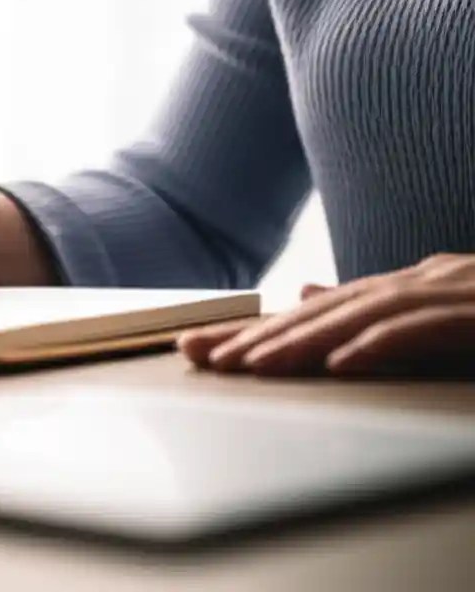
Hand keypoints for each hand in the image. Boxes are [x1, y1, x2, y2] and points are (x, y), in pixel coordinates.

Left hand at [178, 254, 474, 376]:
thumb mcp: (437, 312)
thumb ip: (376, 308)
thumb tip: (312, 293)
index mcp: (403, 285)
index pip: (311, 310)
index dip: (252, 329)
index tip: (197, 350)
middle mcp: (418, 281)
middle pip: (320, 309)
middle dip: (255, 333)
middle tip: (197, 355)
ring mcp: (452, 291)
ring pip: (360, 316)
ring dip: (301, 340)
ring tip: (251, 365)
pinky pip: (425, 329)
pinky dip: (380, 344)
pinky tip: (340, 363)